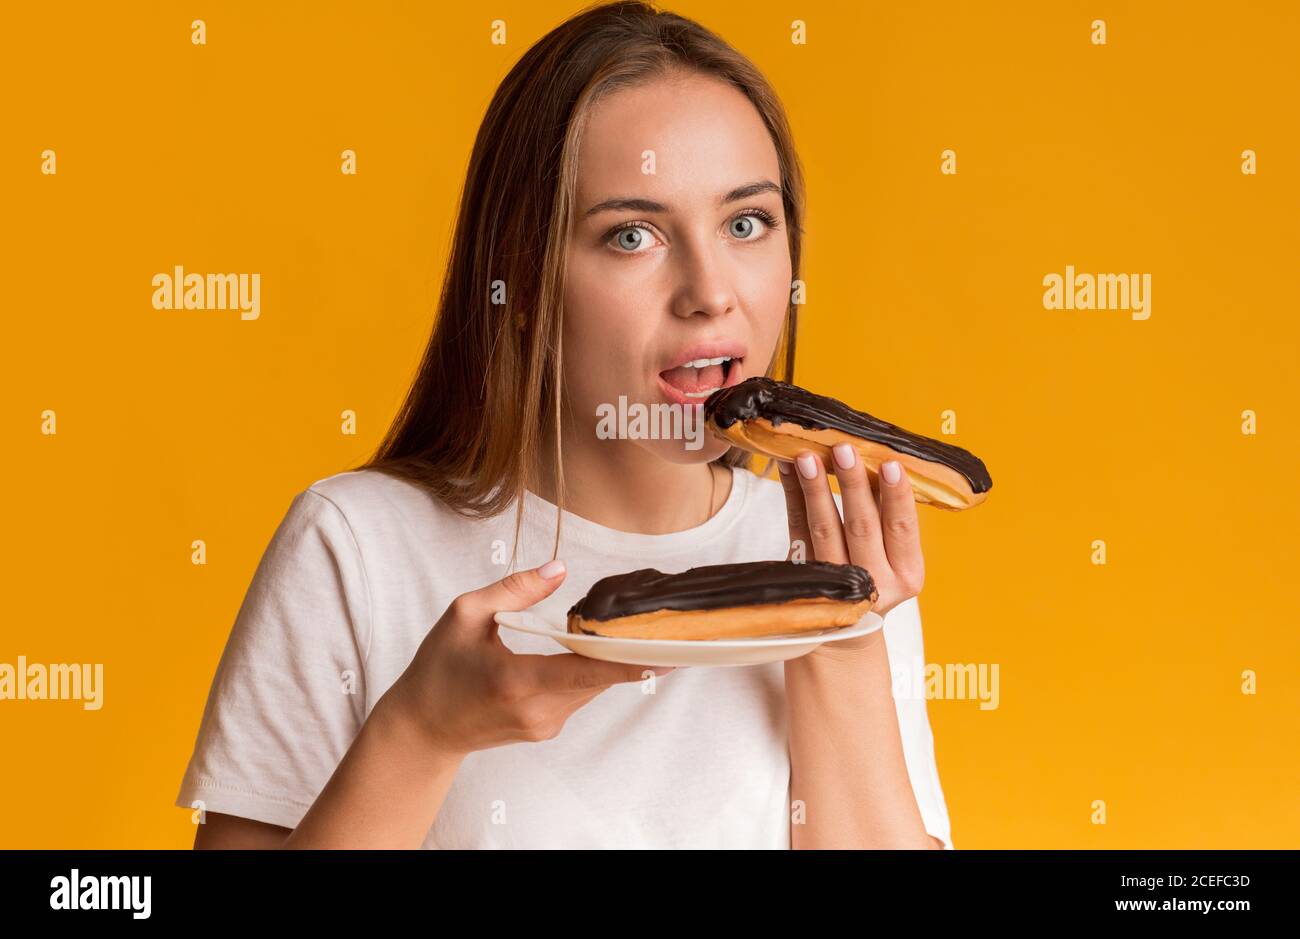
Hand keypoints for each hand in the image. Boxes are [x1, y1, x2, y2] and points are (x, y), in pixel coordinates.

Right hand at [383, 561, 672, 755]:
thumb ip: (514, 590)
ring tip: (621, 630)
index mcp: (517, 681)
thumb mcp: (465, 616)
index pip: (587, 672)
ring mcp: (543, 725)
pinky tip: (580, 651)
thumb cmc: (438, 669)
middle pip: (598, 676)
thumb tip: (560, 569)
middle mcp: (537, 710)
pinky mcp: (545, 729)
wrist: (421, 729)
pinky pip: (578, 694)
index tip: (667, 654)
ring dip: (604, 659)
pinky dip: (584, 671)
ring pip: (591, 685)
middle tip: (653, 621)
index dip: (630, 662)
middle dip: (623, 649)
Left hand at [778, 445, 925, 647]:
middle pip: (862, 527)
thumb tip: (875, 455)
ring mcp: (835, 586)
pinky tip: (787, 469)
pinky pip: (797, 532)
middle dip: (852, 485)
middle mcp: (874, 584)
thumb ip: (887, 515)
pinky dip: (792, 497)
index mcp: (907, 574)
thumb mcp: (895, 556)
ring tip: (808, 457)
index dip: (897, 497)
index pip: (903, 529)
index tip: (890, 464)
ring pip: (825, 530)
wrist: (844, 631)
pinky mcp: (803, 578)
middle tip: (844, 450)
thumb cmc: (875, 577)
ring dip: (816, 489)